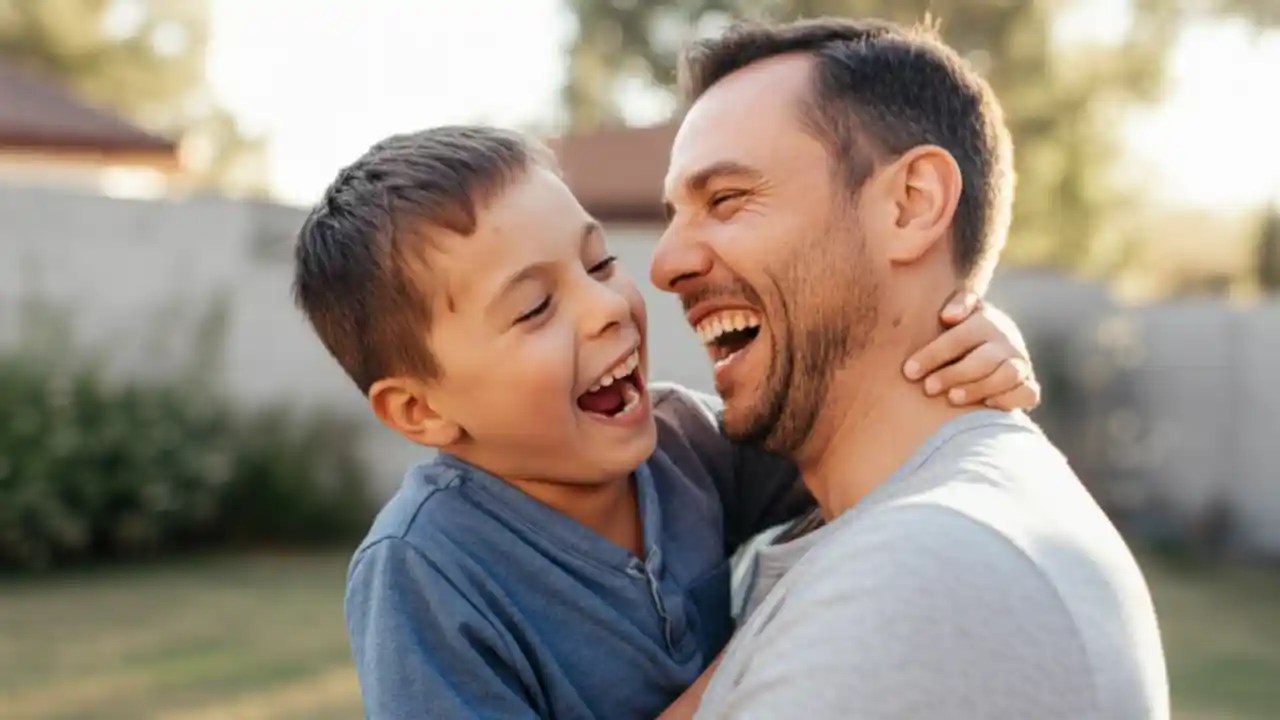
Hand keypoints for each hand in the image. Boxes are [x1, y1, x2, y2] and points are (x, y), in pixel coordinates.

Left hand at [902, 291, 1039, 410]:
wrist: (984, 349)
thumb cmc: (954, 334)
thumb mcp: (950, 315)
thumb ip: (953, 306)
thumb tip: (949, 316)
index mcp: (985, 320)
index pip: (960, 337)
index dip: (934, 354)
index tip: (909, 371)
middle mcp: (1007, 341)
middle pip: (984, 359)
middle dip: (954, 374)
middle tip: (928, 388)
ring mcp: (1020, 364)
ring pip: (1007, 376)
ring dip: (978, 388)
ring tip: (952, 398)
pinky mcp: (1028, 385)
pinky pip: (1028, 394)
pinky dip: (1010, 400)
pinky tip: (986, 405)